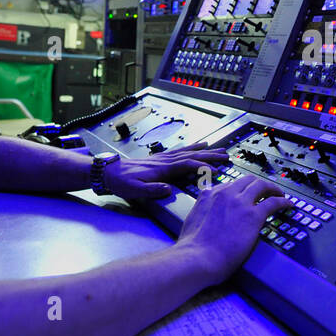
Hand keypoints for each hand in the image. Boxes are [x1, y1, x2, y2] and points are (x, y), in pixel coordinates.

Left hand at [105, 142, 228, 199]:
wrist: (109, 172)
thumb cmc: (122, 182)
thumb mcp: (135, 190)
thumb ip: (152, 190)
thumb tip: (168, 190)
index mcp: (162, 169)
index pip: (187, 165)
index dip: (202, 167)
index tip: (216, 170)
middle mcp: (165, 161)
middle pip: (192, 155)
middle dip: (210, 155)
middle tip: (225, 155)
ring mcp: (164, 158)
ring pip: (189, 152)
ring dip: (205, 150)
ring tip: (218, 148)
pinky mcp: (161, 158)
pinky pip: (181, 150)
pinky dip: (192, 147)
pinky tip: (198, 145)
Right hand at [175, 175, 292, 282]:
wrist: (197, 258)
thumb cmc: (192, 248)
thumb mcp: (192, 221)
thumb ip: (201, 213)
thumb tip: (206, 216)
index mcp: (209, 195)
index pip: (230, 185)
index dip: (241, 190)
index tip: (247, 195)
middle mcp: (225, 194)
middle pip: (248, 180)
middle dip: (259, 184)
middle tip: (267, 191)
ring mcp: (240, 203)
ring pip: (262, 186)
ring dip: (273, 189)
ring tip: (280, 195)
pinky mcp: (253, 216)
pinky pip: (273, 202)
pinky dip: (283, 201)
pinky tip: (288, 205)